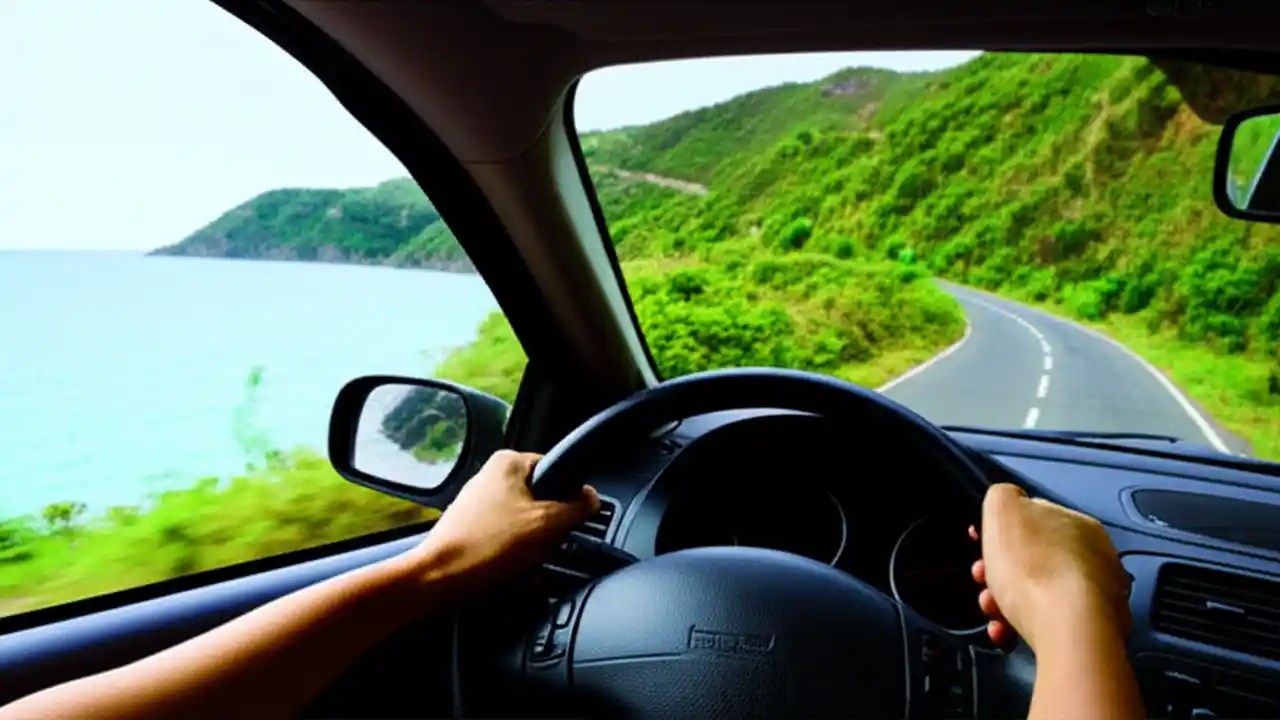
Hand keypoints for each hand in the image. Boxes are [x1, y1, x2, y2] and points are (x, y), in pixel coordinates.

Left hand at [400, 450, 599, 595]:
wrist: (439, 578)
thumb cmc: (490, 545)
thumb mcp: (548, 524)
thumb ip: (578, 507)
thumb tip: (592, 498)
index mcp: (509, 461)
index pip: (558, 471)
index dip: (570, 498)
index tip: (569, 522)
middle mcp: (491, 474)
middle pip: (542, 498)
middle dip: (549, 525)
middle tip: (546, 544)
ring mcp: (478, 501)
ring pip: (525, 521)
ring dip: (532, 542)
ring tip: (525, 559)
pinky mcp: (470, 526)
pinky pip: (506, 536)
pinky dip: (513, 551)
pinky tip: (510, 567)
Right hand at [969, 484, 1131, 652]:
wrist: (1066, 628)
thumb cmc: (1033, 565)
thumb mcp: (1003, 508)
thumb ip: (1003, 496)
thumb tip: (1007, 501)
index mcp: (1079, 523)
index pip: (1035, 521)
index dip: (1001, 534)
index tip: (981, 548)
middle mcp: (1096, 557)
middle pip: (1033, 560)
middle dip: (1001, 571)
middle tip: (983, 582)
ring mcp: (1100, 597)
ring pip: (1038, 594)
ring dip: (1006, 601)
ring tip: (993, 612)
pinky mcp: (1094, 632)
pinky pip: (1050, 624)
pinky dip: (1023, 627)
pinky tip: (1007, 632)